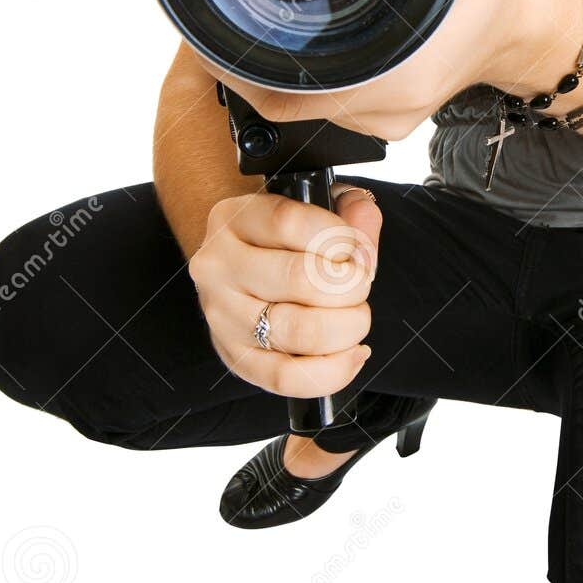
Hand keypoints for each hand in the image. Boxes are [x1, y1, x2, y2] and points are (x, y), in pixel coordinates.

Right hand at [188, 184, 381, 398]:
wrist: (239, 264)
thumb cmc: (285, 235)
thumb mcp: (316, 206)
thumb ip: (352, 212)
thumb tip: (363, 248)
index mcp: (234, 218)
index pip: (290, 223)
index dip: (341, 238)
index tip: (357, 249)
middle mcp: (218, 266)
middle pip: (299, 279)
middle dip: (350, 285)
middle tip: (360, 283)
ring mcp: (222, 316)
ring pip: (297, 330)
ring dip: (347, 326)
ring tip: (356, 316)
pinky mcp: (235, 358)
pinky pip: (287, 377)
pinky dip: (333, 370)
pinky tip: (353, 353)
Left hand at [198, 0, 532, 139]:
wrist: (510, 33)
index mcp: (404, 76)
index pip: (301, 95)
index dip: (247, 74)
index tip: (212, 41)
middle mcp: (385, 109)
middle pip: (288, 102)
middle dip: (245, 66)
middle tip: (211, 20)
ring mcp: (378, 120)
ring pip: (300, 106)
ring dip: (269, 72)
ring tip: (241, 24)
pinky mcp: (374, 117)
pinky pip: (317, 104)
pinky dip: (294, 77)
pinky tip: (280, 40)